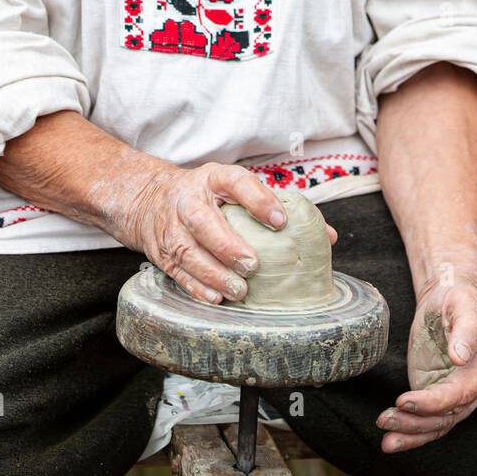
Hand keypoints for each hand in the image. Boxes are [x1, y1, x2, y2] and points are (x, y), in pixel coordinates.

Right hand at [125, 161, 336, 305]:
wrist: (150, 200)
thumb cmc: (207, 196)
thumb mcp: (236, 189)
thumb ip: (277, 210)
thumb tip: (326, 236)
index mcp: (213, 178)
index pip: (236, 182)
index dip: (258, 200)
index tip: (280, 220)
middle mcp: (188, 199)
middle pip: (203, 220)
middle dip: (227, 244)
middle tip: (253, 264)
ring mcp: (171, 226)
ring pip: (188, 251)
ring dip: (214, 273)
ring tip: (239, 289)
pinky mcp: (161, 251)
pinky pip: (177, 271)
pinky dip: (196, 286)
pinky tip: (216, 297)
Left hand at [376, 268, 476, 452]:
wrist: (449, 297)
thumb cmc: (461, 299)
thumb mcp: (466, 306)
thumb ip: (466, 331)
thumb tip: (461, 357)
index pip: (461, 393)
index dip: (434, 401)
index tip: (406, 400)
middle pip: (448, 416)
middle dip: (417, 422)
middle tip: (387, 420)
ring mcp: (456, 395)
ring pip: (438, 424)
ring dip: (411, 433)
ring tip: (386, 439)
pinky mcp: (438, 395)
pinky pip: (428, 421)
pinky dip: (411, 433)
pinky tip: (392, 440)